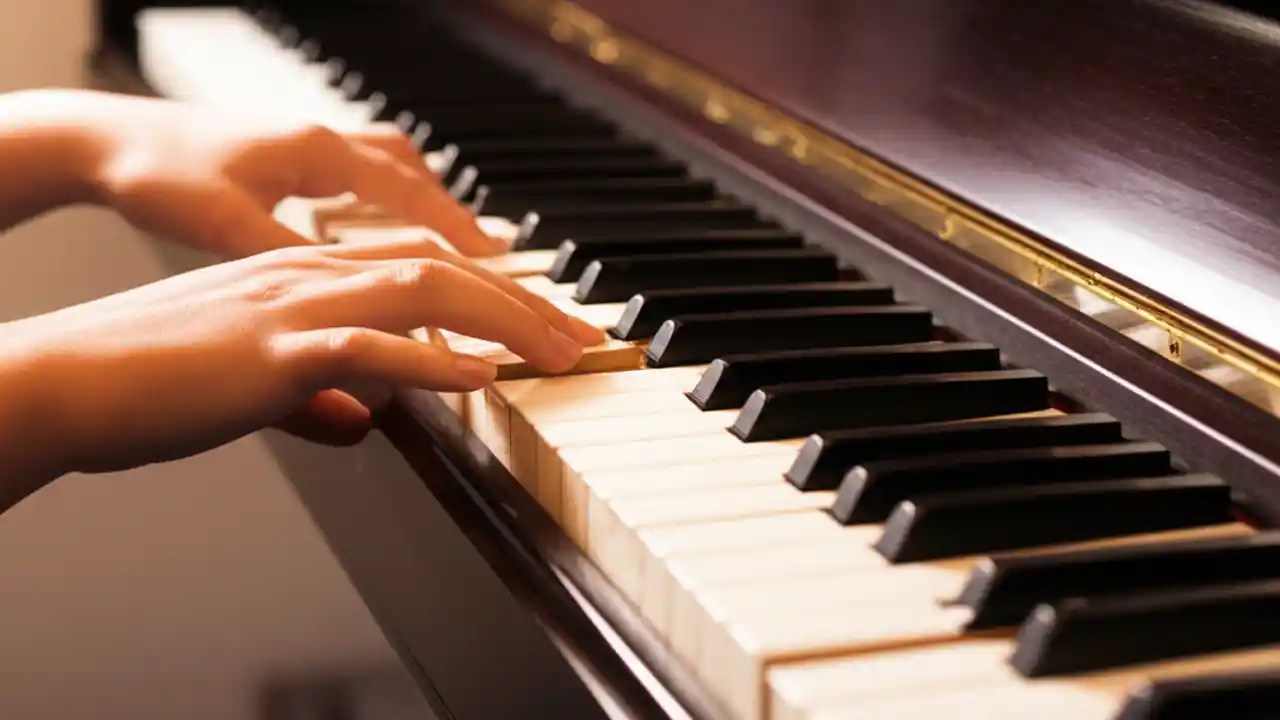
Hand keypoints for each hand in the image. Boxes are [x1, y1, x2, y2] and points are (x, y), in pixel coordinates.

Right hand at [0, 236, 602, 500]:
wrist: (66, 380)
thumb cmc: (150, 379)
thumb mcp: (249, 380)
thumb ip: (313, 391)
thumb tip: (363, 420)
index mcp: (302, 273)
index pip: (418, 262)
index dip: (490, 287)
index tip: (542, 319)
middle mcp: (305, 274)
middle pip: (439, 267)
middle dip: (522, 301)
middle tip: (579, 336)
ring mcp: (289, 308)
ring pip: (420, 293)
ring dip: (502, 322)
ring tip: (558, 353)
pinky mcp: (270, 354)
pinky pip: (366, 346)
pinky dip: (430, 360)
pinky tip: (478, 375)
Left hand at [75, 90, 504, 256]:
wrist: (103, 138)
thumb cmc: (157, 175)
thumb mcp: (229, 227)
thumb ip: (298, 260)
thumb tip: (355, 294)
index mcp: (320, 153)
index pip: (416, 199)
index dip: (463, 242)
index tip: (502, 275)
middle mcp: (325, 141)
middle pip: (422, 178)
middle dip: (464, 223)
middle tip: (501, 265)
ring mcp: (310, 142)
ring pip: (397, 167)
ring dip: (435, 204)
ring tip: (464, 242)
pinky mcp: (291, 153)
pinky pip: (368, 169)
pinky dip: (397, 195)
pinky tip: (392, 221)